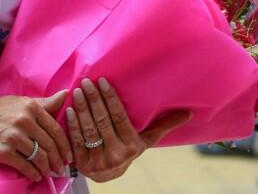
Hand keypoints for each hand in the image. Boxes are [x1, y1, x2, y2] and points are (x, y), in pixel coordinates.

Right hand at [0, 92, 70, 181]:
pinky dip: (33, 174)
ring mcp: (13, 136)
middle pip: (50, 145)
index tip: (68, 155)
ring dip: (47, 169)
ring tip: (49, 173)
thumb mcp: (17, 102)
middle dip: (58, 160)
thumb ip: (43, 102)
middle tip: (61, 168)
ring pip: (40, 157)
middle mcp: (24, 120)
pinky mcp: (3, 151)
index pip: (56, 129)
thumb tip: (66, 94)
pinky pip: (25, 166)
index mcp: (30, 106)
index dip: (65, 145)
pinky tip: (35, 176)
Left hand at [66, 78, 189, 182]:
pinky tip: (69, 108)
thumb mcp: (146, 140)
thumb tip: (188, 113)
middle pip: (103, 122)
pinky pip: (77, 141)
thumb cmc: (128, 149)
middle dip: (93, 100)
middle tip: (87, 82)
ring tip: (77, 91)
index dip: (110, 98)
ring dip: (82, 109)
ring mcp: (99, 161)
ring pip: (89, 130)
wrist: (108, 176)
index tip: (102, 81)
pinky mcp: (83, 165)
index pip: (119, 117)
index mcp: (132, 146)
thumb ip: (164, 125)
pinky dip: (73, 124)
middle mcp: (117, 155)